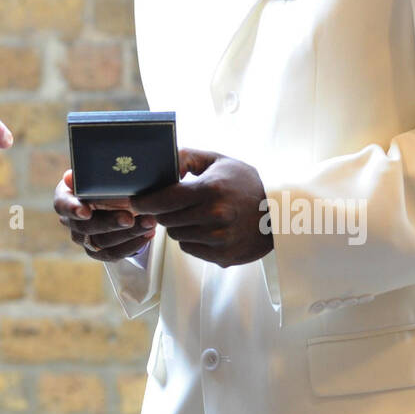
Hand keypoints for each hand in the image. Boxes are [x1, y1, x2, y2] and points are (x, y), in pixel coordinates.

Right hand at [53, 169, 156, 261]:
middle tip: (129, 218)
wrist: (115, 198)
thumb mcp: (98, 174)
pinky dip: (134, 244)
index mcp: (65, 198)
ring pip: (103, 242)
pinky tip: (148, 233)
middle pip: (86, 226)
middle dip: (110, 222)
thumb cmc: (103, 182)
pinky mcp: (99, 252)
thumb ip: (89, 175)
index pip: (62, 205)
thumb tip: (71, 176)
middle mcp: (71, 221)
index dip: (73, 209)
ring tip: (148, 222)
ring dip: (128, 234)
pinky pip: (115, 253)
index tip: (86, 212)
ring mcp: (84, 239)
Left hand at [129, 148, 270, 267]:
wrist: (278, 213)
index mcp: (210, 190)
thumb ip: (188, 157)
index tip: (135, 200)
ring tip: (192, 214)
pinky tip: (204, 228)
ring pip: (175, 235)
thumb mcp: (218, 161)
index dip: (144, 201)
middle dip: (162, 211)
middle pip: (166, 219)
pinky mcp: (222, 256)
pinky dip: (190, 239)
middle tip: (169, 204)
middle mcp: (214, 216)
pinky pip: (189, 248)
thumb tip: (163, 162)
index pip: (163, 200)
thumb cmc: (244, 183)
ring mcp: (219, 239)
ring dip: (177, 225)